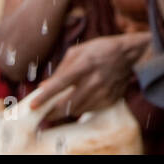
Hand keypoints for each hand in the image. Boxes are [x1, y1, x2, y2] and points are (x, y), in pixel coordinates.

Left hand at [30, 33, 146, 122]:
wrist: (130, 54)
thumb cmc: (100, 49)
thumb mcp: (78, 51)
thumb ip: (60, 69)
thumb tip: (44, 86)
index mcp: (84, 64)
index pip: (60, 83)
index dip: (45, 96)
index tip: (33, 105)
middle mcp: (94, 79)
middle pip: (67, 104)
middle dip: (51, 112)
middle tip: (43, 115)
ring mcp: (104, 91)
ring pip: (77, 110)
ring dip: (66, 110)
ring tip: (62, 106)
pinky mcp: (111, 99)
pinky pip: (90, 109)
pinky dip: (82, 107)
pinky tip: (81, 100)